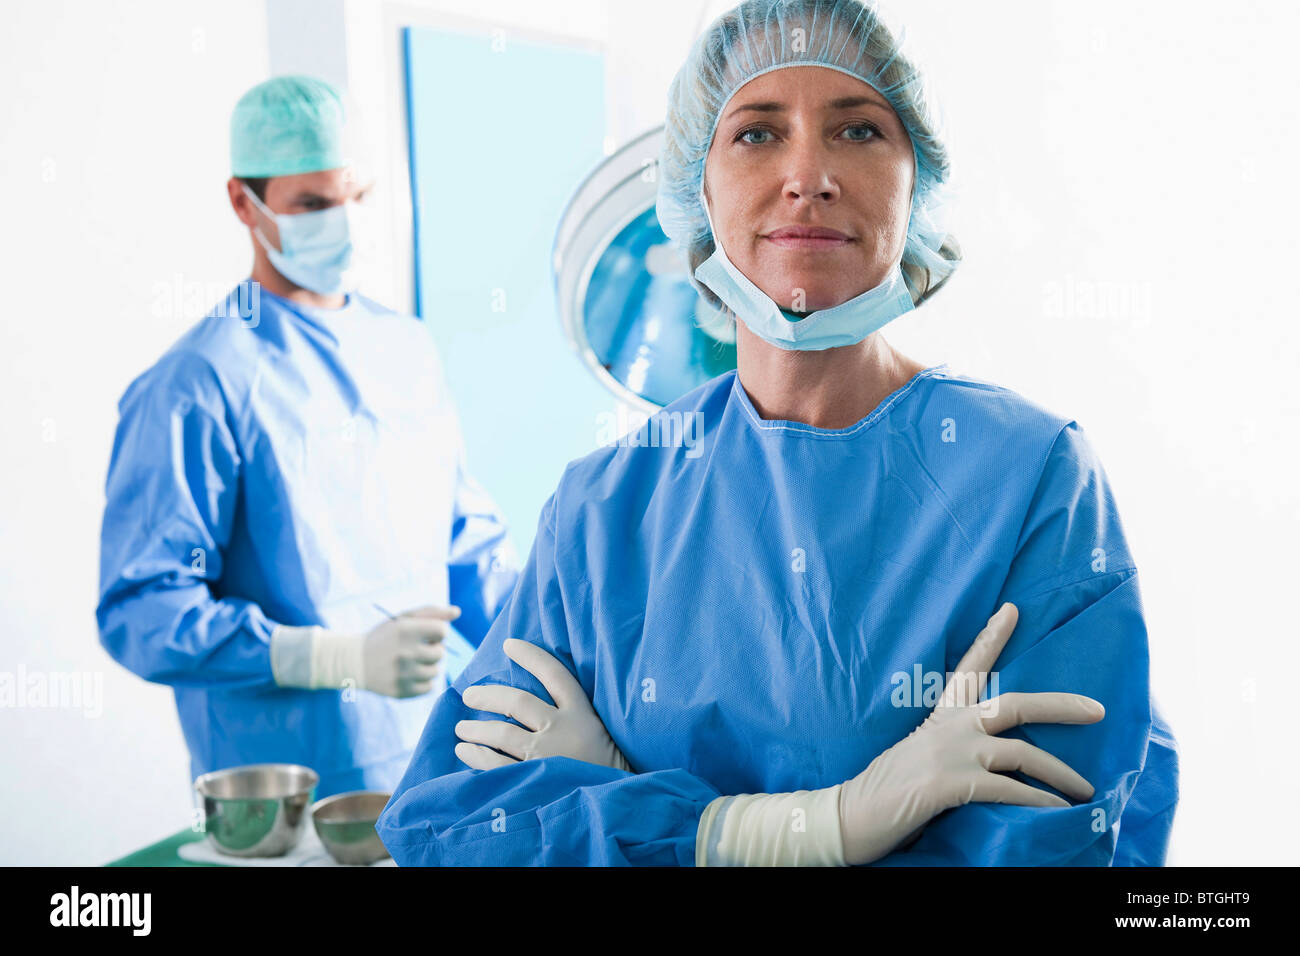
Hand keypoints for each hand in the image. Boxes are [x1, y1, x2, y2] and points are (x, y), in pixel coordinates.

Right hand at [357, 604, 459, 697]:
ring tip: (409, 661)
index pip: (442, 631)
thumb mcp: (403, 619)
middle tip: (414, 648)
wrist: (354, 661)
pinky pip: (429, 687)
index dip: (437, 632)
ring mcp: (402, 675)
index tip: (425, 633)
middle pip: (440, 653)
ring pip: (435, 671)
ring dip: (427, 665)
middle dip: (432, 649)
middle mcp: (405, 654)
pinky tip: (407, 674)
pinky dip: (422, 681)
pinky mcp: (401, 692)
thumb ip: (432, 613)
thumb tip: (457, 612)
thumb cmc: (385, 636)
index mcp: (405, 631)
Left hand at [454, 638, 632, 771]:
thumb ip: (571, 714)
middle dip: (488, 695)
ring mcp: (546, 755)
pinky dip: (476, 756)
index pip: (554, 674)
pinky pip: (496, 765)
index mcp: (581, 712)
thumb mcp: (597, 730)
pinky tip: (464, 751)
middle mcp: (561, 729)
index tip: (509, 645)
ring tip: (461, 729)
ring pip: (501, 734)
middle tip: (469, 695)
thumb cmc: (604, 765)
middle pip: (516, 701)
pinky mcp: (534, 780)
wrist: (615, 802)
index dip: (531, 656)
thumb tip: (529, 702)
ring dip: (475, 729)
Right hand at [838, 603, 1103, 864]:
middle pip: (1013, 703)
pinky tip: (1057, 812)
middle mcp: (947, 728)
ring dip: (1060, 773)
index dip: (990, 638)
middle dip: (1060, 706)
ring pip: (1020, 752)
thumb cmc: (884, 793)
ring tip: (1086, 792)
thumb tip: (995, 760)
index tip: (1012, 610)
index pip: (968, 670)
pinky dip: (1037, 801)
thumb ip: (954, 751)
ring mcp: (948, 754)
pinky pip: (1007, 790)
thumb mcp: (921, 759)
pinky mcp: (947, 783)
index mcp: (939, 719)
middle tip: (1097, 709)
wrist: (846, 817)